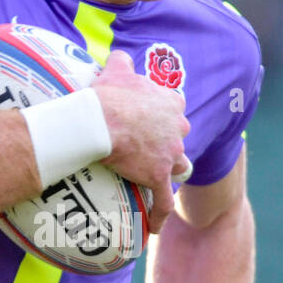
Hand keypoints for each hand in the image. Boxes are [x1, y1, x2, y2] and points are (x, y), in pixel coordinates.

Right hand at [91, 53, 188, 233]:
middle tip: (154, 150)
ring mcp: (170, 154)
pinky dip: (160, 214)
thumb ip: (122, 61)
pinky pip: (164, 201)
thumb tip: (118, 56)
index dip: (166, 114)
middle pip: (181, 138)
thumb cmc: (108, 95)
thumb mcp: (116, 69)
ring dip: (172, 173)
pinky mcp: (159, 175)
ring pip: (179, 167)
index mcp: (170, 102)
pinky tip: (155, 226)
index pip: (176, 107)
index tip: (155, 120)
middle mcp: (177, 128)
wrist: (102, 120)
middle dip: (171, 143)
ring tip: (159, 181)